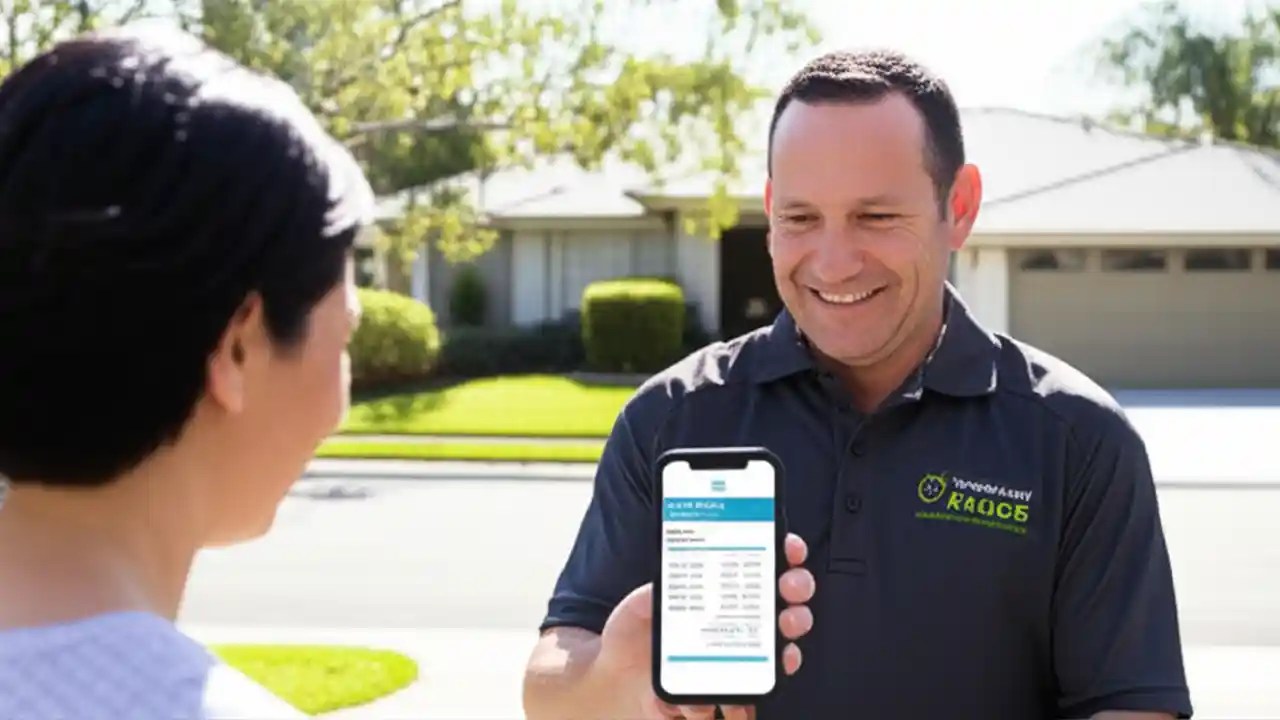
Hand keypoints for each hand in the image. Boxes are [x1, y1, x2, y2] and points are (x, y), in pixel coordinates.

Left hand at [597, 533, 815, 719]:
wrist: (624, 684)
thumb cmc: (634, 636)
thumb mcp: (636, 609)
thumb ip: (649, 597)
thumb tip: (664, 586)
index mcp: (714, 585)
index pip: (756, 559)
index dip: (779, 549)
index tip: (788, 546)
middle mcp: (736, 610)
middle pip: (781, 591)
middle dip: (796, 583)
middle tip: (789, 584)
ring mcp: (742, 643)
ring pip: (785, 629)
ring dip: (796, 621)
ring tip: (787, 621)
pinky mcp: (741, 675)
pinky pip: (771, 671)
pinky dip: (780, 666)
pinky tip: (779, 659)